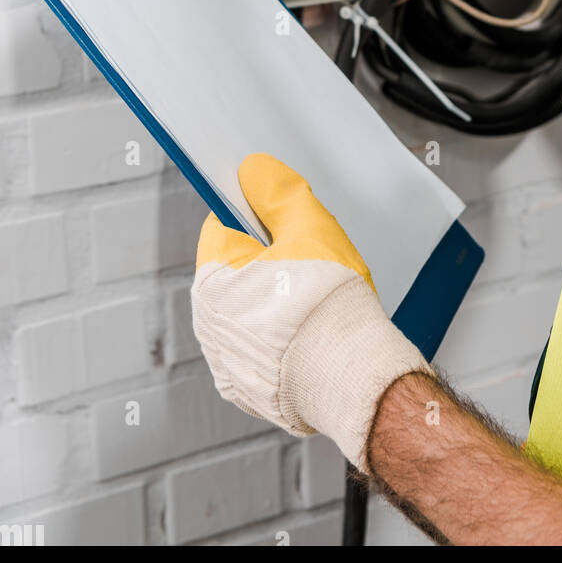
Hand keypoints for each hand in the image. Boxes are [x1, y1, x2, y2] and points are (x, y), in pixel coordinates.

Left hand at [192, 153, 432, 471]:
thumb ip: (279, 192)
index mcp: (213, 279)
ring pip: (249, 310)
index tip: (283, 219)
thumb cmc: (329, 306)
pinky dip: (280, 339)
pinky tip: (310, 335)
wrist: (352, 380)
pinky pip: (260, 348)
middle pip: (237, 270)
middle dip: (269, 260)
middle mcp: (208, 324)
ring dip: (275, 301)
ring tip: (314, 301)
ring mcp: (225, 362)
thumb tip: (253, 172)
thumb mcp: (309, 227)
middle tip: (309, 263)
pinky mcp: (246, 390)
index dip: (256, 215)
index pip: (224, 225)